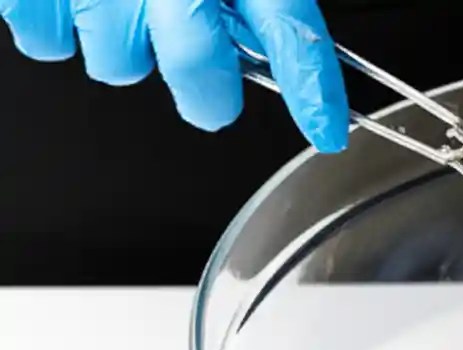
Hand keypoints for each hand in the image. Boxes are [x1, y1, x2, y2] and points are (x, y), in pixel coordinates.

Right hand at [1, 0, 348, 151]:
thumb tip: (280, 17)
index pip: (291, 32)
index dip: (313, 90)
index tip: (326, 128)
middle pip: (198, 75)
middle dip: (207, 92)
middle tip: (208, 82)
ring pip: (118, 65)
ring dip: (122, 41)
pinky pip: (44, 41)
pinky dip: (55, 22)